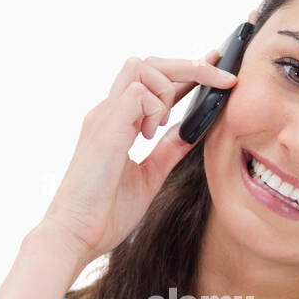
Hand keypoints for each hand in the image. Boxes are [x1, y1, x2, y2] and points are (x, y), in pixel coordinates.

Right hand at [36, 47, 237, 260]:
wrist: (75, 236)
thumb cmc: (104, 214)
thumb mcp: (149, 177)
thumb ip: (169, 151)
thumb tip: (195, 130)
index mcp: (116, 123)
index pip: (151, 82)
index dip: (186, 72)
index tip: (216, 68)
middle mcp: (108, 112)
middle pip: (148, 63)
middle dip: (190, 65)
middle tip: (222, 78)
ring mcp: (104, 116)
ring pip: (140, 66)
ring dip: (166, 89)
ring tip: (163, 125)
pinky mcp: (105, 127)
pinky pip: (138, 94)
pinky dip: (154, 109)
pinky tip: (148, 136)